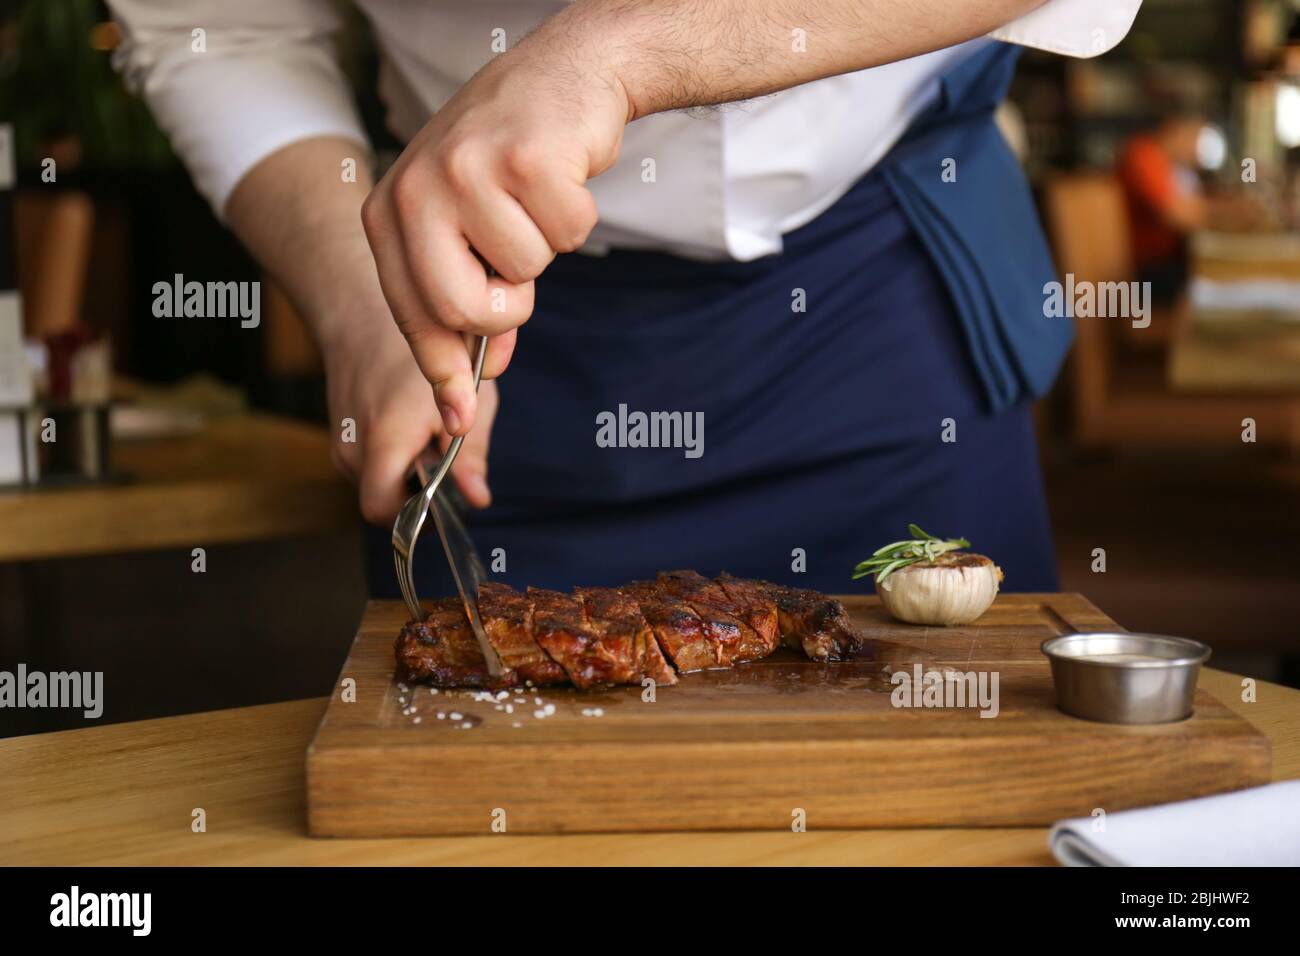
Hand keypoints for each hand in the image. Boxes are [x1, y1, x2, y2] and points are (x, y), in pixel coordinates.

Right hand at [324, 321, 497, 524]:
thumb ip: (471, 454)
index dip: (413, 517)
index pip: (381, 510)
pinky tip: (406, 432)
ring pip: (375, 486)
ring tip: (423, 439)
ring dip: (403, 477)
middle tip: (439, 463)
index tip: (440, 500)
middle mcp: (353, 448)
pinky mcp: (338, 439)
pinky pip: (368, 468)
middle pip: (382, 503)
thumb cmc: (419, 357)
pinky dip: (390, 461)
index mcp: (385, 440)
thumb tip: (478, 499)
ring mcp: (340, 445)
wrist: (362, 319)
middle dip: (414, 495)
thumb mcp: (465, 399)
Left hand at [360, 21, 629, 436]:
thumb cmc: (509, 163)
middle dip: (505, 307)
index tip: (458, 419)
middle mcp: (416, 190)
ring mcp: (467, 171)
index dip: (442, 371)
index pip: (413, 316)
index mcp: (388, 213)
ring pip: (525, 272)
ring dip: (546, 246)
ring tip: (533, 198)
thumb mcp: (467, 230)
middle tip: (516, 265)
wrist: (560, 77)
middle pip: (462, 310)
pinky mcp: (522, 159)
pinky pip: (567, 236)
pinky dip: (577, 214)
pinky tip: (560, 175)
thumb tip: (484, 374)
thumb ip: (467, 299)